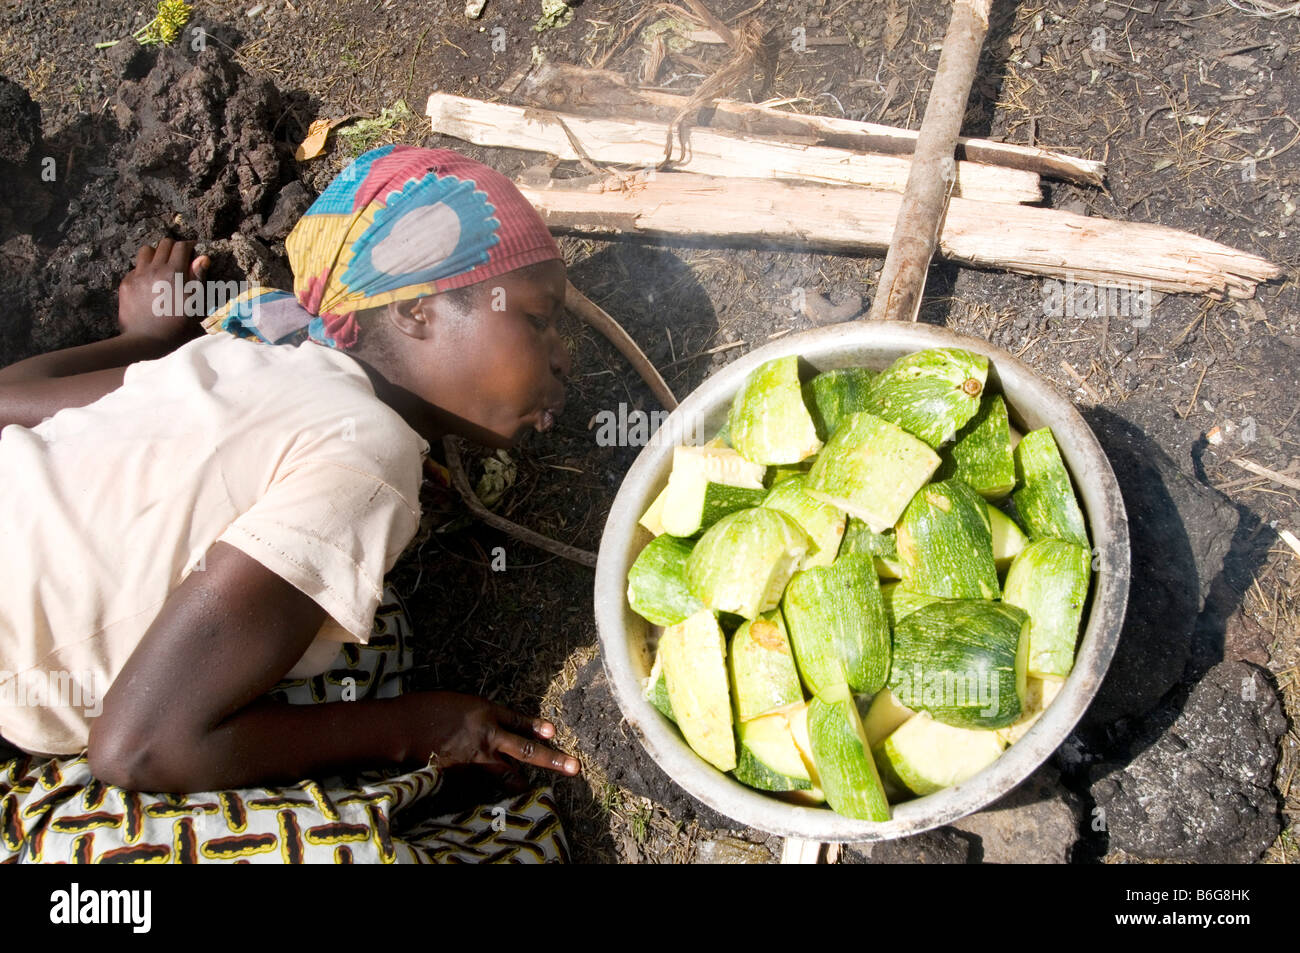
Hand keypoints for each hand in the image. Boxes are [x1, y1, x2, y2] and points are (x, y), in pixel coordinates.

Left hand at [117, 239, 210, 344]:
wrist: (145, 340)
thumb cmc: (175, 325)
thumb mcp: (194, 304)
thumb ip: (197, 278)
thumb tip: (203, 258)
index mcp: (174, 272)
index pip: (181, 246)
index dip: (190, 246)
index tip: (193, 251)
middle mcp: (154, 268)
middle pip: (164, 244)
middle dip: (174, 247)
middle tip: (179, 258)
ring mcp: (138, 274)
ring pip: (146, 250)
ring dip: (156, 254)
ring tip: (161, 266)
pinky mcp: (126, 283)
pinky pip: (136, 267)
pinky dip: (144, 269)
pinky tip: (149, 282)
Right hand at [409, 691, 580, 777]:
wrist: (401, 726)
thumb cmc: (424, 708)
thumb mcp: (457, 702)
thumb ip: (477, 714)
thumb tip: (489, 724)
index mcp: (485, 710)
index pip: (518, 721)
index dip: (536, 726)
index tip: (553, 732)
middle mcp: (487, 734)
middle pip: (526, 749)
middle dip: (552, 758)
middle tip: (574, 767)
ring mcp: (475, 757)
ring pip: (507, 773)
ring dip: (521, 782)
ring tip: (535, 788)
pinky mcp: (462, 774)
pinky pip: (480, 783)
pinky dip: (485, 787)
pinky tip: (490, 793)